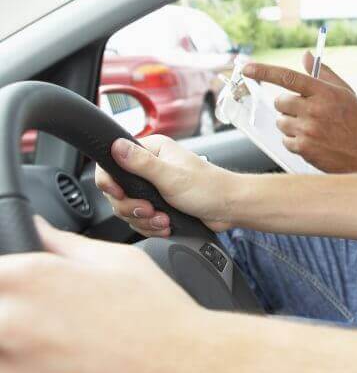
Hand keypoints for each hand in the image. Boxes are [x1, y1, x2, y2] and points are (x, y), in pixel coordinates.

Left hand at [0, 217, 220, 372]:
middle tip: (37, 336)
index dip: (4, 289)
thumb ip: (61, 244)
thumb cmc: (160, 320)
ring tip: (45, 367)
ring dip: (8, 368)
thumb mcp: (120, 263)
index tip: (16, 302)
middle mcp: (11, 325)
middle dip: (8, 330)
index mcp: (28, 279)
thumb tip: (33, 229)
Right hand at [96, 134, 234, 235]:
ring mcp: (153, 187)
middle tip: (150, 210)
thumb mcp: (172, 176)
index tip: (119, 194)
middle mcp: (150, 167)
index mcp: (152, 150)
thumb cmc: (209, 188)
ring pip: (128, 209)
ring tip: (164, 220)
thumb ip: (141, 163)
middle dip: (132, 207)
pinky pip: (140, 220)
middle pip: (117, 192)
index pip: (112, 162)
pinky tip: (167, 225)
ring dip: (144, 220)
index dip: (110, 182)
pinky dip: (152, 226)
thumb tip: (115, 145)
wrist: (229, 208)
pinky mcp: (158, 204)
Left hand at [244, 51, 356, 172]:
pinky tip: (312, 142)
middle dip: (288, 106)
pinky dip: (294, 141)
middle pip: (280, 102)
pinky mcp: (304, 148)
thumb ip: (323, 73)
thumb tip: (306, 56)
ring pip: (281, 122)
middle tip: (305, 112)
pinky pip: (285, 140)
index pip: (288, 77)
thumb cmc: (356, 121)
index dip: (265, 71)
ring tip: (312, 129)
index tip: (247, 67)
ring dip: (291, 124)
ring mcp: (308, 129)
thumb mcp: (345, 93)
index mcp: (325, 92)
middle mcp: (315, 109)